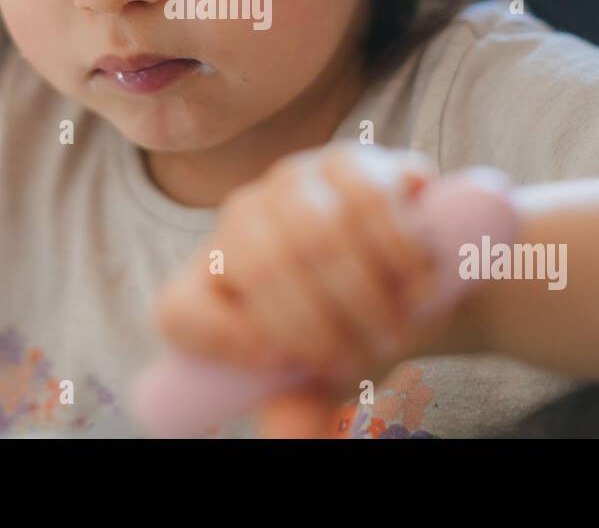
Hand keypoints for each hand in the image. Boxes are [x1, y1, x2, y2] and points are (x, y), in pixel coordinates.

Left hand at [152, 143, 511, 436]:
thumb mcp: (321, 379)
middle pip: (258, 267)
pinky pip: (368, 197)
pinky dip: (400, 248)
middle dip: (324, 325)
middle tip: (371, 352)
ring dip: (368, 291)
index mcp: (209, 280)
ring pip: (315, 231)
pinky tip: (419, 276)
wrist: (416, 283)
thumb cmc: (352, 332)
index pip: (180, 311)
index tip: (285, 366)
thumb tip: (290, 438)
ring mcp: (291, 181)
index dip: (227, 341)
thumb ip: (296, 407)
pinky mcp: (347, 160)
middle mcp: (238, 221)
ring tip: (399, 319)